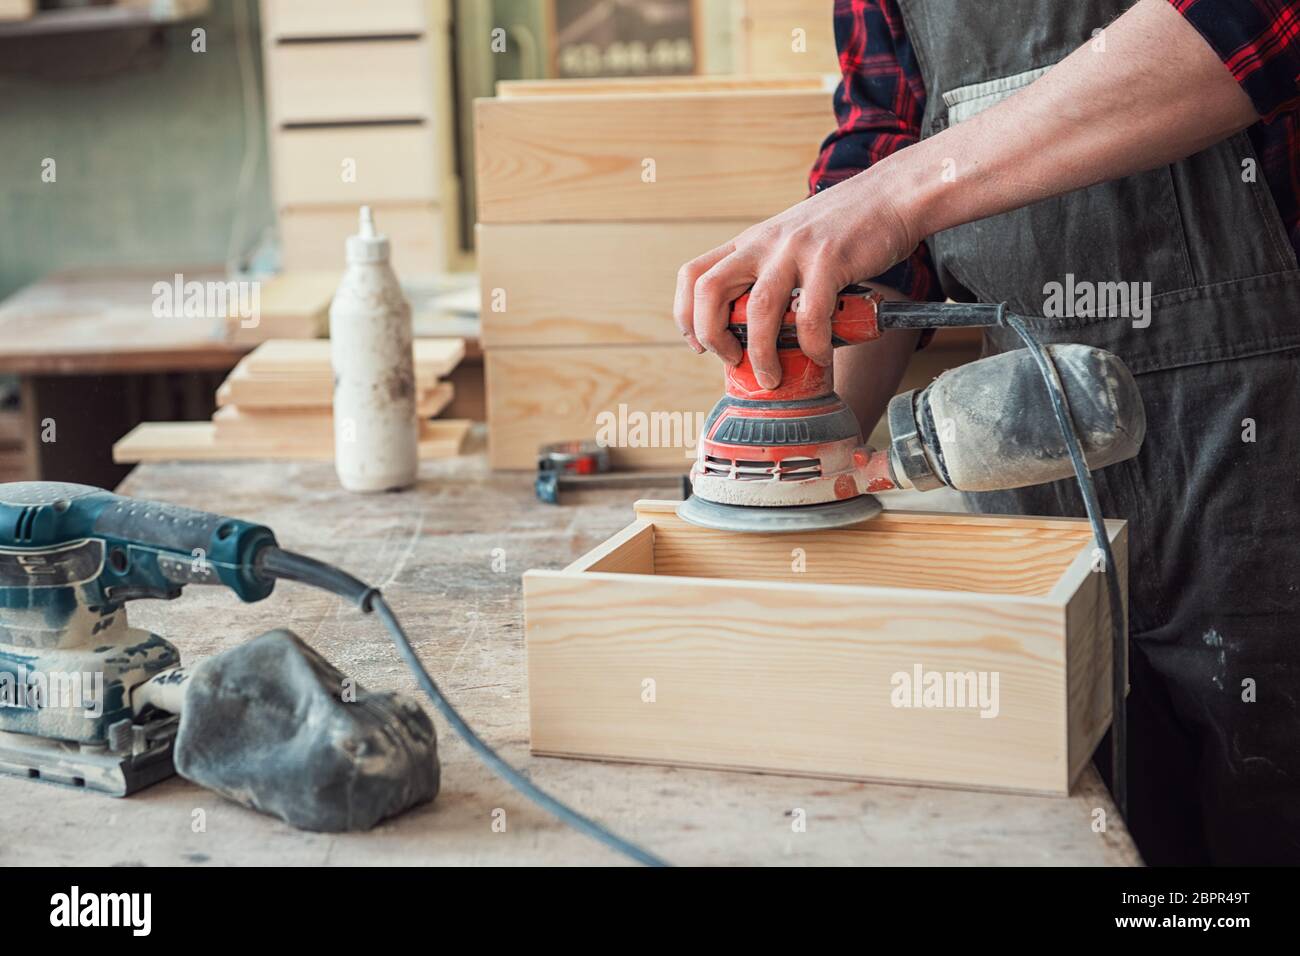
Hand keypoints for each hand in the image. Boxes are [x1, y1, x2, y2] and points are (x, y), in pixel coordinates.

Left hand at [673, 168, 919, 388]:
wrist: (894, 196)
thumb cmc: (847, 228)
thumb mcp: (792, 241)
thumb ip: (772, 274)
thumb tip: (763, 328)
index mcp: (750, 242)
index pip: (693, 275)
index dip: (686, 315)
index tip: (700, 345)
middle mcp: (764, 243)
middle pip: (710, 291)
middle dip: (711, 336)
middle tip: (731, 361)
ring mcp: (795, 250)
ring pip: (757, 310)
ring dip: (760, 353)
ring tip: (772, 377)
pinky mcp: (829, 260)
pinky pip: (810, 315)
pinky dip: (812, 345)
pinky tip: (820, 356)